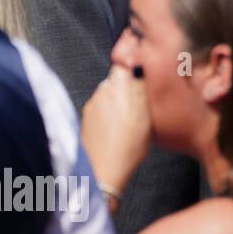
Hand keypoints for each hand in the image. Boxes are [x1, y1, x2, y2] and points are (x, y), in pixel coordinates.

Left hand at [81, 64, 151, 203]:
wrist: (103, 172)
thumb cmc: (128, 147)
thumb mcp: (146, 114)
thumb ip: (141, 86)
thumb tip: (138, 63)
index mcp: (117, 86)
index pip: (125, 62)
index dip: (134, 62)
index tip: (143, 67)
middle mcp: (101, 92)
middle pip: (118, 78)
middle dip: (130, 84)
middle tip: (145, 99)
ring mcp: (92, 106)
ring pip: (111, 93)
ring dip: (121, 100)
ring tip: (134, 118)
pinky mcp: (87, 120)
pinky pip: (103, 109)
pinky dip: (112, 114)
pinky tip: (121, 128)